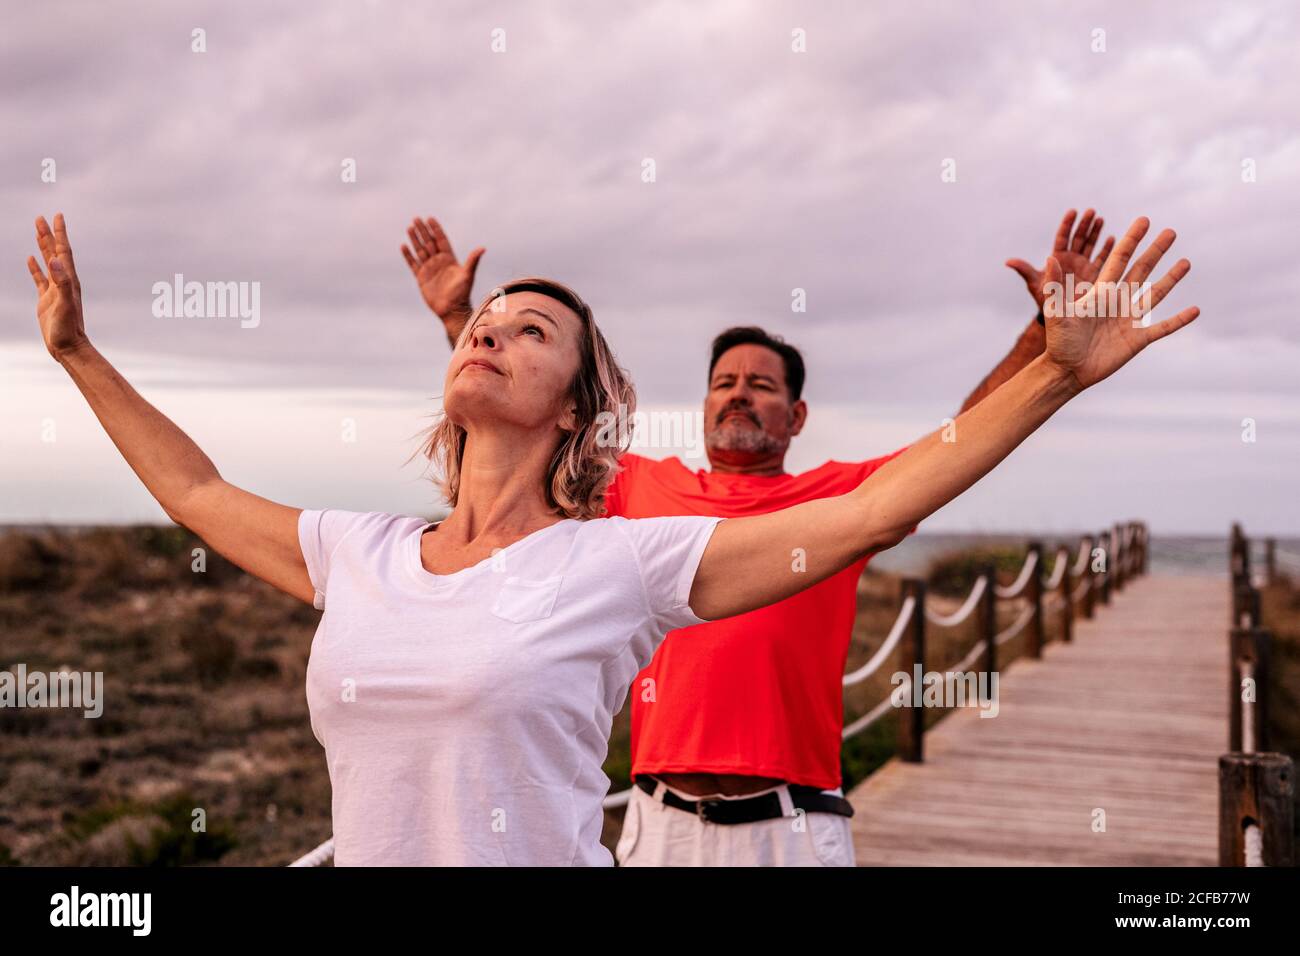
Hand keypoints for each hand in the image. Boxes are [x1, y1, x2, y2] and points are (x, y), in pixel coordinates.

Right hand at [27, 213, 88, 360]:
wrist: (68, 347)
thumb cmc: (67, 327)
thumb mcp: (64, 303)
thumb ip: (61, 282)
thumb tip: (55, 261)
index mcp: (69, 280)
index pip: (64, 251)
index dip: (60, 233)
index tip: (57, 215)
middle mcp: (63, 282)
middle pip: (54, 252)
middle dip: (48, 234)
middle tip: (41, 217)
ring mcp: (54, 289)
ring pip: (47, 262)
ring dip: (42, 246)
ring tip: (37, 231)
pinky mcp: (46, 299)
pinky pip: (40, 278)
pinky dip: (35, 267)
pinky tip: (31, 258)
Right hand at [401, 216, 483, 322]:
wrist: (452, 310)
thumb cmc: (462, 293)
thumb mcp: (468, 275)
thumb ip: (473, 261)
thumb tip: (483, 248)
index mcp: (449, 259)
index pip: (441, 240)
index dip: (436, 229)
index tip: (430, 218)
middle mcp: (439, 262)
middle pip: (429, 242)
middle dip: (423, 231)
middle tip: (417, 218)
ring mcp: (429, 269)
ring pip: (420, 250)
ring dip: (415, 239)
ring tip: (410, 227)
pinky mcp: (421, 278)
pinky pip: (413, 264)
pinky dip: (408, 255)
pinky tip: (404, 246)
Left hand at [1007, 208, 1115, 310]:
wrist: (1059, 315)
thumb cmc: (1044, 299)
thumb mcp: (1035, 284)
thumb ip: (1024, 270)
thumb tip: (1008, 261)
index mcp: (1057, 258)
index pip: (1063, 237)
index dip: (1067, 224)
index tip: (1073, 211)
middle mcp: (1071, 259)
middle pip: (1078, 237)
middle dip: (1084, 224)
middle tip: (1091, 211)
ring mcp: (1084, 265)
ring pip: (1091, 244)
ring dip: (1096, 232)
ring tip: (1100, 219)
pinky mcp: (1095, 274)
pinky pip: (1102, 259)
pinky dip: (1107, 249)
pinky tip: (1112, 238)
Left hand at [1040, 216, 1197, 391]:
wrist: (1066, 370)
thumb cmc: (1058, 342)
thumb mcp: (1056, 312)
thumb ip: (1054, 286)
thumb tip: (1050, 256)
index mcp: (1100, 292)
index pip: (1119, 259)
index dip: (1131, 240)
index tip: (1143, 221)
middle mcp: (1118, 302)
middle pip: (1141, 271)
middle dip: (1155, 251)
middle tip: (1170, 232)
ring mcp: (1129, 320)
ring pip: (1155, 294)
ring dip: (1171, 278)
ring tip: (1186, 262)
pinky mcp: (1137, 339)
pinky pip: (1163, 328)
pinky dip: (1179, 320)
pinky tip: (1195, 310)